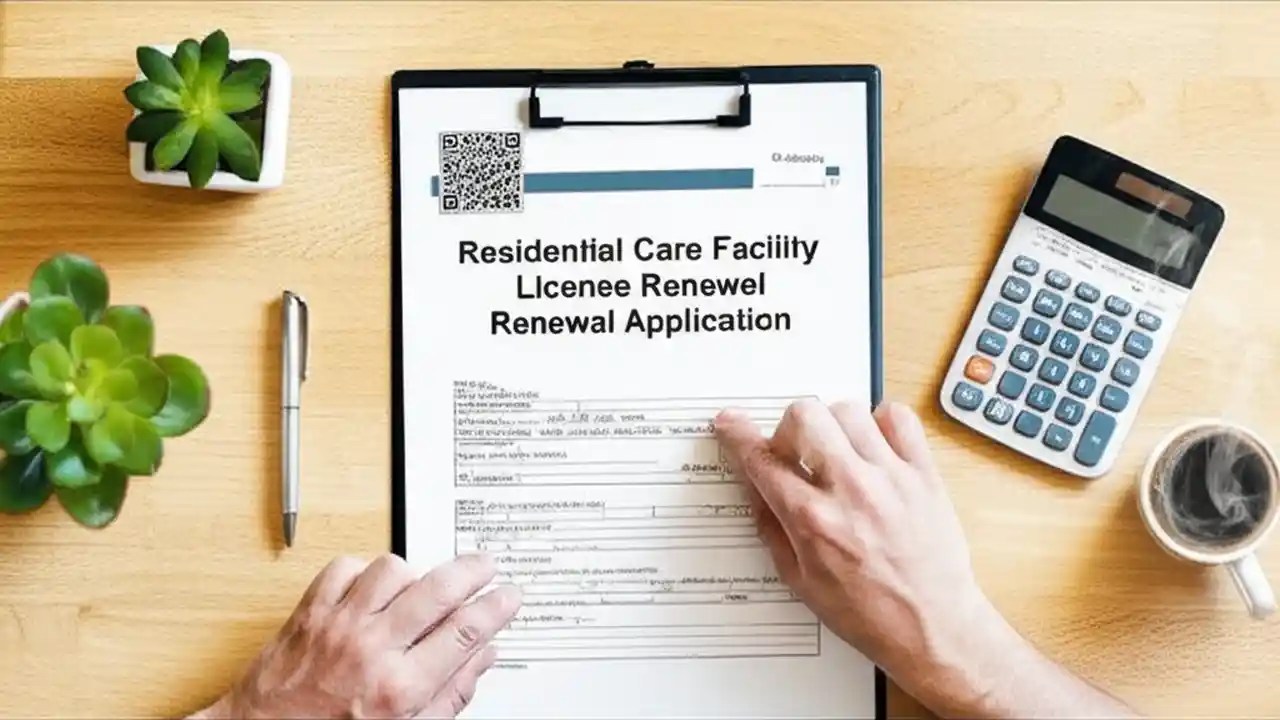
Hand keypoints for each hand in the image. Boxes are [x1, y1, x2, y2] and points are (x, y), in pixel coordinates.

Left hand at [192, 553, 520, 718]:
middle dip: (473, 571)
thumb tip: (483, 657)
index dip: (497, 607)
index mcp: (399, 688)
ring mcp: (338, 625)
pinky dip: (364, 571)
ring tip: (421, 586)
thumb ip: (450, 695)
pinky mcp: (309, 611)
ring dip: (414, 573)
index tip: (509, 596)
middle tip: (485, 567)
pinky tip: (373, 588)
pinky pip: (345, 568)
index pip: (466, 632)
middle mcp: (371, 650)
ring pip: (393, 569)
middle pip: (439, 589)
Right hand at [713, 400, 996, 710]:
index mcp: (812, 521)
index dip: (737, 435)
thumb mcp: (800, 580)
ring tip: (837, 452)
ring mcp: (891, 477)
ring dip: (832, 426)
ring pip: (848, 409)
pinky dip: (882, 422)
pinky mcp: (924, 474)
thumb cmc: (869, 613)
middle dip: (787, 427)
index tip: (730, 423)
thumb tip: (754, 486)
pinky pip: (899, 417)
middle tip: (794, 452)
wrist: (932, 627)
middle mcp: (850, 491)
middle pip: (804, 416)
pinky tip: (875, 447)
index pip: (762, 460)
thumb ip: (771, 527)